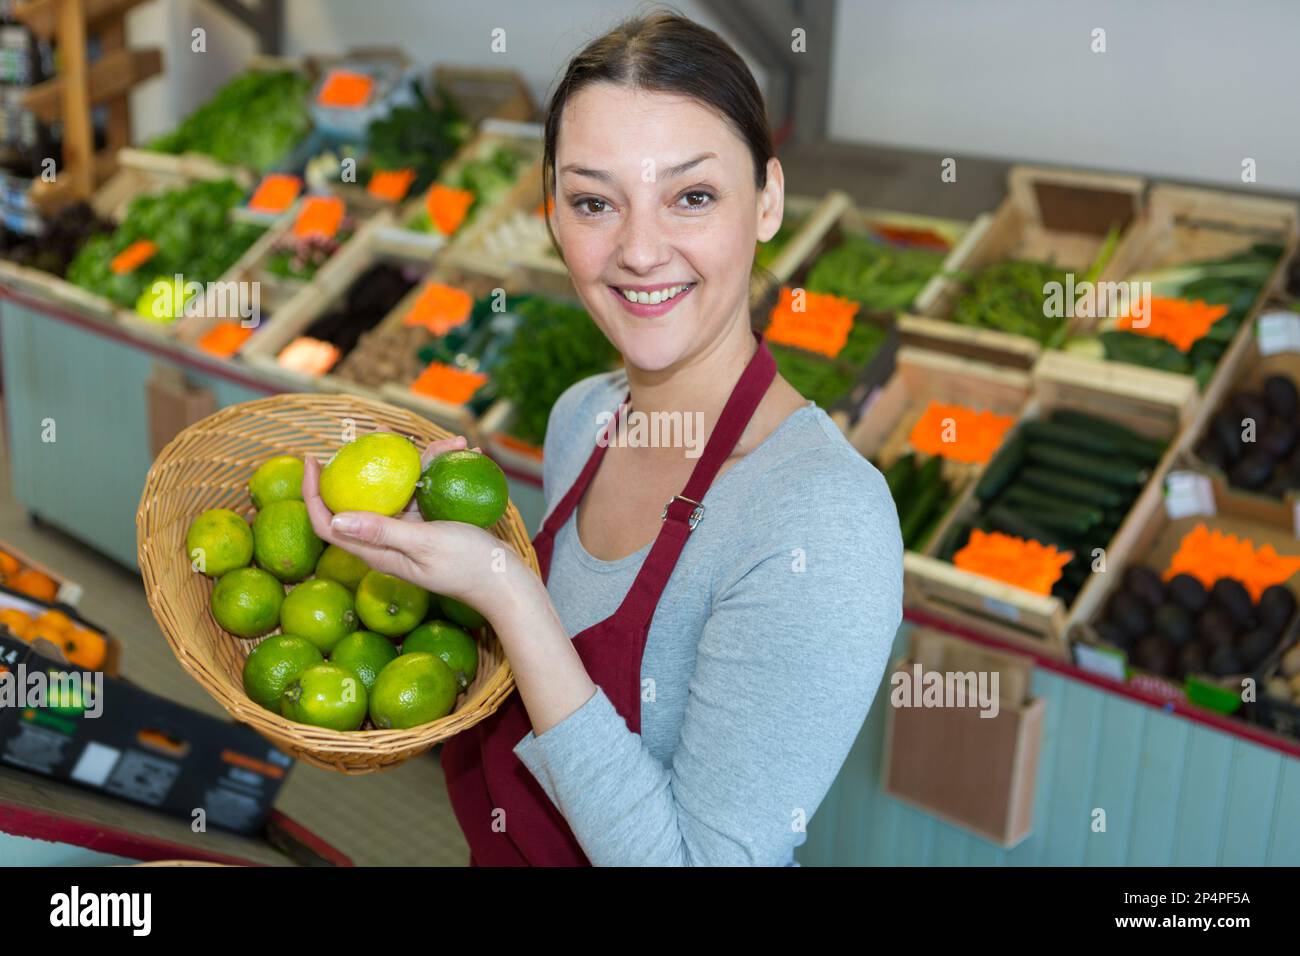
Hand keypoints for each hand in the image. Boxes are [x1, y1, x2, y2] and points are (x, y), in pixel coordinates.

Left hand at [301, 434, 517, 611]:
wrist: (505, 582)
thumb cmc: (467, 566)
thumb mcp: (424, 543)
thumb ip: (382, 531)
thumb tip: (335, 518)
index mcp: (377, 551)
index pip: (330, 524)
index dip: (313, 494)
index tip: (312, 460)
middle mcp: (388, 539)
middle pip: (362, 497)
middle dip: (364, 463)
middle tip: (371, 435)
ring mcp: (410, 530)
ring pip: (400, 487)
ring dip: (421, 460)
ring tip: (452, 442)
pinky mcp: (431, 523)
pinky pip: (427, 490)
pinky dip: (443, 470)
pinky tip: (465, 453)